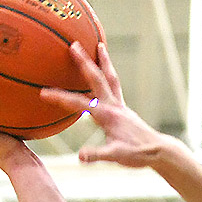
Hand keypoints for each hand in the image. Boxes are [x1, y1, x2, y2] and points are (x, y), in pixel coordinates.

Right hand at [40, 42, 169, 167]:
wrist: (159, 151)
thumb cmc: (137, 154)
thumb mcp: (116, 156)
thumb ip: (97, 155)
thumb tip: (80, 157)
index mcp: (107, 116)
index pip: (79, 105)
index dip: (60, 98)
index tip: (43, 93)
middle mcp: (114, 106)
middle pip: (97, 79)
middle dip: (84, 62)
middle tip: (74, 44)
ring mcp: (120, 106)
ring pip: (110, 78)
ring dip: (104, 61)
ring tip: (100, 45)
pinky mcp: (124, 109)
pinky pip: (114, 86)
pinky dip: (108, 74)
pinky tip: (105, 71)